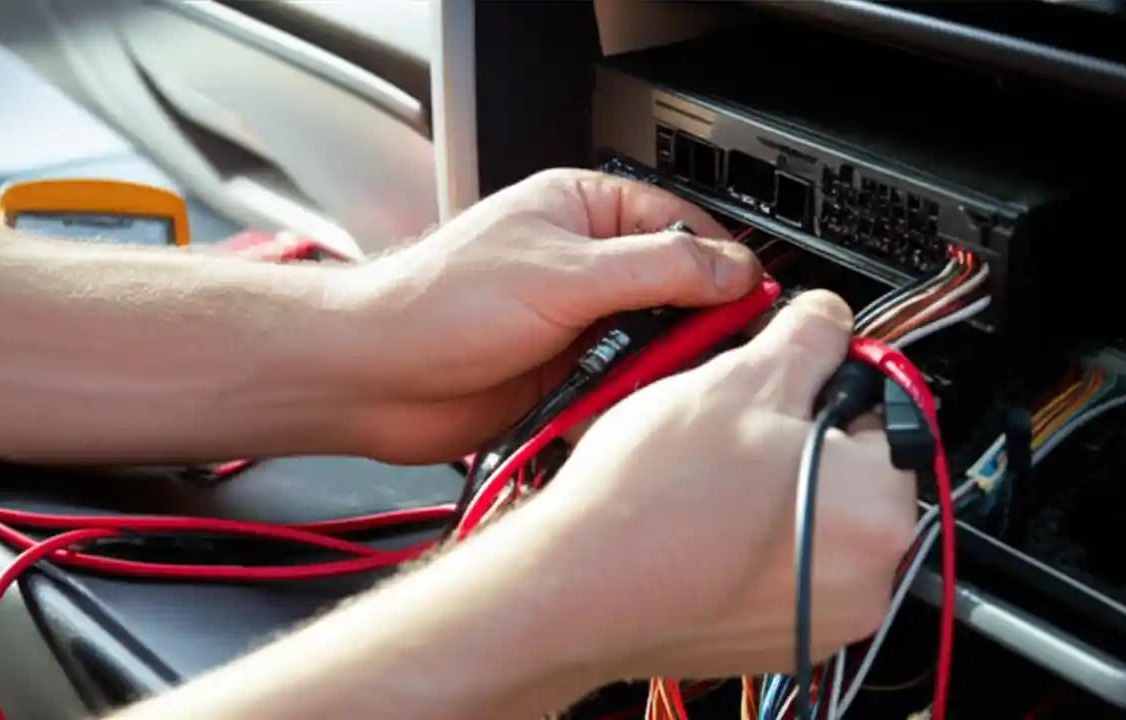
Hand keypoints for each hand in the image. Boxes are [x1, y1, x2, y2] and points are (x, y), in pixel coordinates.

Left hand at [329, 168, 760, 461]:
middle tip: (714, 351)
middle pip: (675, 290)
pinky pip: (623, 385)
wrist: (374, 379)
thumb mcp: (564, 274)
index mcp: (584, 211)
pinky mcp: (567, 375)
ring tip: (663, 382)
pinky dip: (631, 397)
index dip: (722, 261)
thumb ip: (656, 269)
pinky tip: (628, 406)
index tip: (751, 298)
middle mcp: (585, 265)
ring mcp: (577, 322)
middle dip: (693, 322)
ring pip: (653, 343)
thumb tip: (732, 269)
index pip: (682, 225)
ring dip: (659, 366)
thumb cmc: (440, 304)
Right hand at [521, 290, 917, 678]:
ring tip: (707, 478)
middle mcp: (868, 580)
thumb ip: (809, 335)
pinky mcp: (776, 643)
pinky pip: (780, 574)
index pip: (883, 416)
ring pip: (813, 524)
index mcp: (880, 510)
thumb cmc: (653, 501)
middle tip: (732, 430)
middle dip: (799, 443)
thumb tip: (829, 319)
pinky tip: (699, 523)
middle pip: (850, 475)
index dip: (826, 387)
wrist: (573, 590)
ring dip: (773, 493)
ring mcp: (823, 622)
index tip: (783, 385)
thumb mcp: (739, 379)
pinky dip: (749, 545)